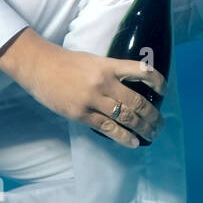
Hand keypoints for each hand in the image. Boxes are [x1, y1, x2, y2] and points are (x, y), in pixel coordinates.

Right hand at [0, 31, 164, 148]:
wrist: (39, 66)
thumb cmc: (67, 62)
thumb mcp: (94, 61)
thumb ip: (112, 72)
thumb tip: (131, 88)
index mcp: (108, 65)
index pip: (141, 71)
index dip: (157, 81)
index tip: (164, 91)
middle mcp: (103, 82)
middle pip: (137, 101)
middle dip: (152, 115)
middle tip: (160, 123)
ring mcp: (92, 99)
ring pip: (125, 117)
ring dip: (142, 127)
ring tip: (151, 134)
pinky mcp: (81, 114)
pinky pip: (107, 128)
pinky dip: (123, 136)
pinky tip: (133, 142)